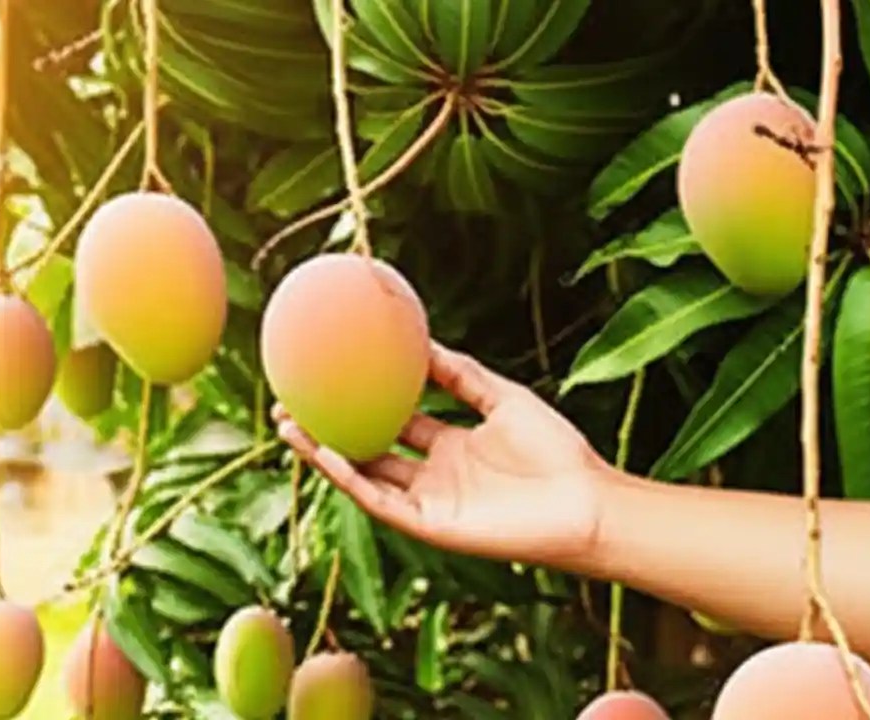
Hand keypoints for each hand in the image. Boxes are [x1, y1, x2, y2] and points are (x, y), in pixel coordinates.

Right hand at [273, 341, 614, 568]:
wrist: (583, 499)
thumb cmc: (555, 450)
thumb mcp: (501, 398)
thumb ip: (461, 374)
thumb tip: (424, 340)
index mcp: (451, 445)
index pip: (395, 421)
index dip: (362, 401)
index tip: (332, 373)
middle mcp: (433, 473)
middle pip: (367, 449)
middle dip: (327, 428)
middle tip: (289, 402)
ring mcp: (428, 499)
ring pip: (363, 475)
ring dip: (323, 453)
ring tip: (286, 426)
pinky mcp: (429, 523)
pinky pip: (380, 499)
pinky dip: (351, 477)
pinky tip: (326, 450)